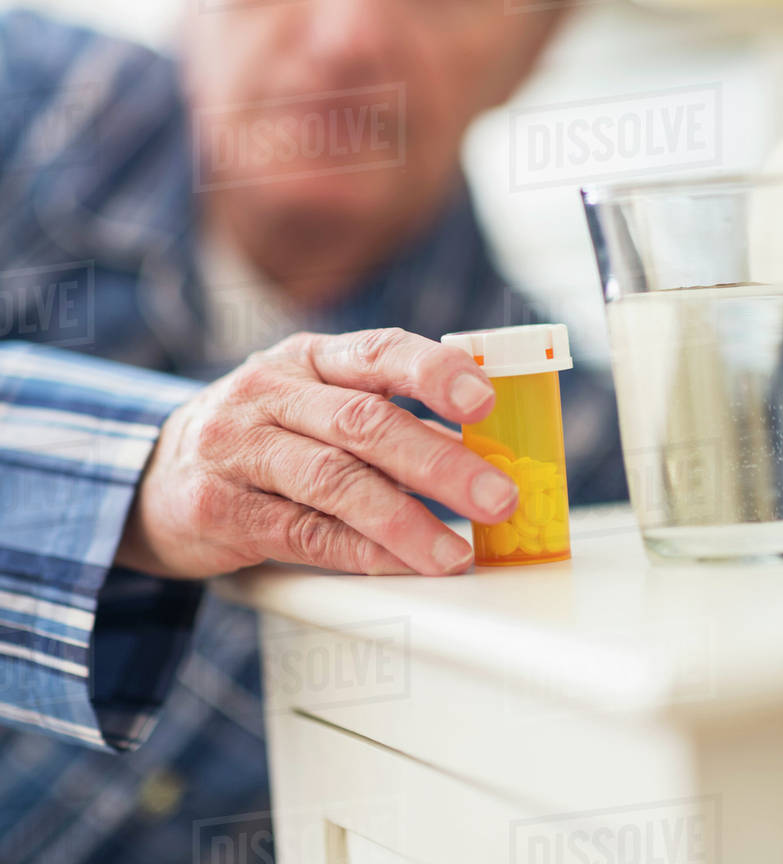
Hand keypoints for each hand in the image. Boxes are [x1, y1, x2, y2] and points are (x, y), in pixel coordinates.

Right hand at [114, 328, 518, 577]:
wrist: (155, 473)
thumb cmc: (260, 433)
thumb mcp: (312, 399)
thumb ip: (383, 411)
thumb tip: (478, 445)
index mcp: (308, 357)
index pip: (378, 349)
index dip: (434, 371)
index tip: (483, 400)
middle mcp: (269, 392)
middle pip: (363, 421)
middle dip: (438, 461)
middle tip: (495, 496)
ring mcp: (237, 447)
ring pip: (332, 480)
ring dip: (404, 520)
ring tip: (454, 552)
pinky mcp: (218, 506)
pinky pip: (299, 532)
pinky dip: (356, 552)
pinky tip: (398, 565)